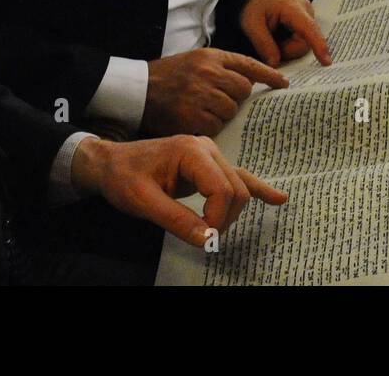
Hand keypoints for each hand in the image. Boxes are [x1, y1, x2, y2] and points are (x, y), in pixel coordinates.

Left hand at [72, 134, 286, 246]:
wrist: (110, 163)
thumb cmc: (123, 178)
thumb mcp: (143, 202)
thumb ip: (176, 220)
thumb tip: (208, 241)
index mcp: (191, 151)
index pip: (222, 189)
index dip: (217, 219)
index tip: (202, 240)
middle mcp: (206, 148)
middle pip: (235, 189)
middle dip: (225, 218)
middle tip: (203, 240)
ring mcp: (210, 155)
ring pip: (239, 187)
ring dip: (231, 213)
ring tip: (215, 233)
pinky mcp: (209, 165)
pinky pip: (238, 178)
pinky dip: (257, 190)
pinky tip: (278, 199)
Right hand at [143, 49, 288, 136]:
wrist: (137, 90)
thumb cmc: (168, 76)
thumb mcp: (196, 60)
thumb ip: (222, 67)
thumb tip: (251, 82)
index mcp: (211, 57)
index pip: (249, 65)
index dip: (269, 75)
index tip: (283, 84)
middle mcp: (209, 73)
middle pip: (243, 90)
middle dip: (236, 97)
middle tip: (218, 99)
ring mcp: (201, 96)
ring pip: (231, 110)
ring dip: (222, 113)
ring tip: (203, 108)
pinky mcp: (192, 117)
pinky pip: (216, 126)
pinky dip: (210, 126)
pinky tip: (196, 120)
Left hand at [241, 0, 331, 67]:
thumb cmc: (254, 3)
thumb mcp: (251, 24)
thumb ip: (263, 44)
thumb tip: (275, 64)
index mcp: (293, 8)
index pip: (309, 29)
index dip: (318, 47)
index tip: (327, 62)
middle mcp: (306, 9)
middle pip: (304, 42)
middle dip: (287, 51)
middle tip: (269, 48)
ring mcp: (308, 14)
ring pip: (303, 42)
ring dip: (287, 47)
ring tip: (272, 38)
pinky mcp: (307, 19)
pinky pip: (303, 38)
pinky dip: (291, 43)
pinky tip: (280, 38)